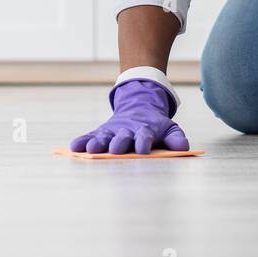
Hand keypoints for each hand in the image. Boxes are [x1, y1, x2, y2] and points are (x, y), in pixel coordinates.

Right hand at [70, 79, 188, 154]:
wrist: (139, 106)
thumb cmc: (156, 125)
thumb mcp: (170, 128)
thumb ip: (176, 138)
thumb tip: (183, 147)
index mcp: (145, 130)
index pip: (145, 136)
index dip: (144, 142)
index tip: (142, 150)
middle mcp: (127, 131)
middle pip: (122, 137)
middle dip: (118, 143)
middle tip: (115, 150)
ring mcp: (113, 131)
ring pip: (104, 137)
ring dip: (97, 144)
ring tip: (91, 151)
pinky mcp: (101, 132)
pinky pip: (91, 137)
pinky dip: (83, 141)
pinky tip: (74, 147)